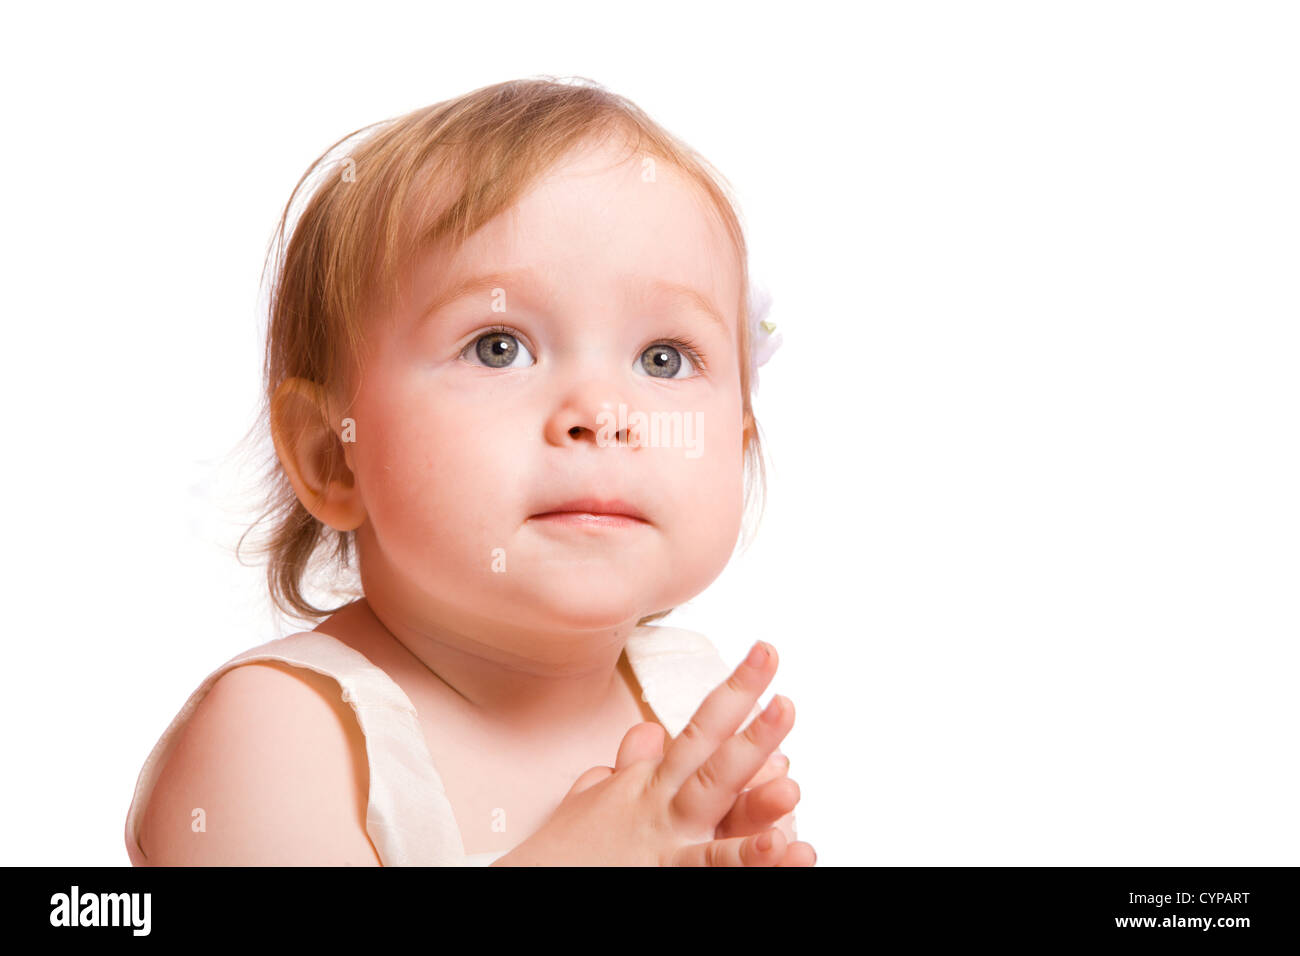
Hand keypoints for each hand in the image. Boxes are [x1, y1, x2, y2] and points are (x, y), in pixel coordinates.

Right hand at [492, 640, 814, 865]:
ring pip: (717, 829)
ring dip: (757, 810)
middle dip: (753, 734)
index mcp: (650, 786)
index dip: (736, 691)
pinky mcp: (665, 884)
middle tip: (787, 701)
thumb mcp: (589, 800)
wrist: (530, 886)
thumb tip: (650, 731)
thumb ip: (628, 766)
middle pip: (715, 768)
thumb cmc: (561, 853)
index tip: (766, 653)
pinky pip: (712, 875)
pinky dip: (751, 867)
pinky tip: (788, 852)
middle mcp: (662, 813)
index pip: (701, 729)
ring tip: (793, 791)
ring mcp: (666, 852)